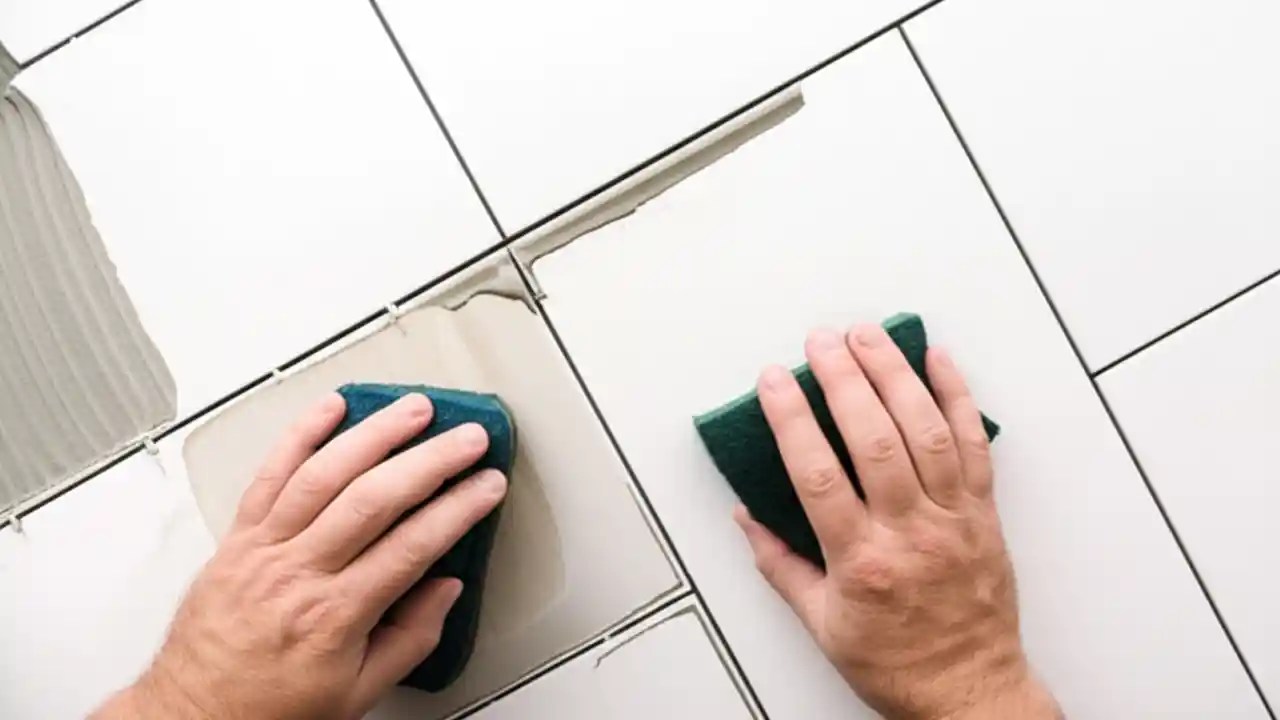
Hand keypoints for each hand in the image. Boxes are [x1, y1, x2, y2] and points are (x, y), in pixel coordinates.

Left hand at [93, 392, 507, 719]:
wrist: (193, 716)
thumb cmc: (271, 709)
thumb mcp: (359, 694)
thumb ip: (411, 638)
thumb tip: (445, 589)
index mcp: (335, 616)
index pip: (412, 546)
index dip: (458, 509)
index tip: (487, 486)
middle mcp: (298, 574)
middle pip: (374, 499)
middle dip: (430, 460)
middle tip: (467, 438)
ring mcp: (264, 549)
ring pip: (323, 475)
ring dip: (374, 434)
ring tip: (412, 410)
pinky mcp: (237, 538)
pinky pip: (268, 475)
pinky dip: (300, 435)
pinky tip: (330, 408)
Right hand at [736, 325, 1059, 719]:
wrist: (970, 692)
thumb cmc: (897, 664)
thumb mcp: (821, 625)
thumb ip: (780, 566)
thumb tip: (747, 517)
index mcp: (862, 563)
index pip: (819, 476)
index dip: (794, 421)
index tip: (775, 382)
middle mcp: (911, 533)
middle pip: (876, 440)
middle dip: (846, 380)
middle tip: (822, 341)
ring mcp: (953, 518)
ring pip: (928, 431)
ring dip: (897, 376)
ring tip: (870, 337)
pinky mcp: (984, 513)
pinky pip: (976, 445)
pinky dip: (960, 396)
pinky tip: (939, 361)